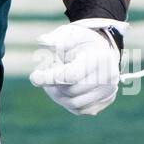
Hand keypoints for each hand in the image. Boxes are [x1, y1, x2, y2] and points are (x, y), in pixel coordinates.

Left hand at [29, 19, 143, 115]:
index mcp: (100, 58)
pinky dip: (67, 102)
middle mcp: (109, 77)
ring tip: (52, 81)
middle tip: (43, 74)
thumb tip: (43, 41)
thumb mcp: (70, 34)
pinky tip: (61, 89)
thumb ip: (57, 39)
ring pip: (74, 103)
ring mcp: (109, 91)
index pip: (72, 75)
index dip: (50, 77)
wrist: (100, 49)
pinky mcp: (105, 101)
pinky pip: (80, 110)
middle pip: (72, 90)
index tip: (34, 77)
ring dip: (58, 95)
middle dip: (53, 84)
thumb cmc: (81, 41)